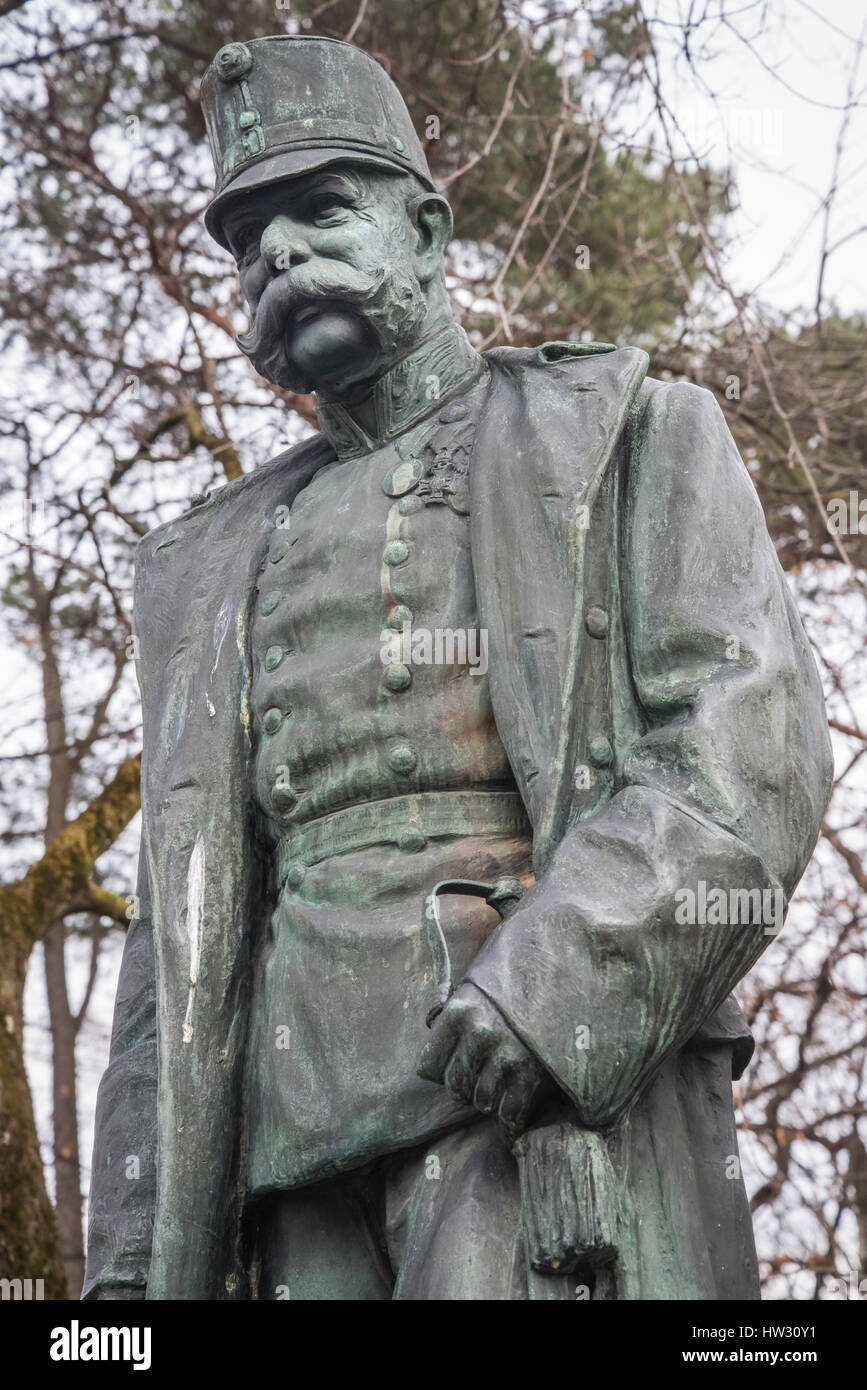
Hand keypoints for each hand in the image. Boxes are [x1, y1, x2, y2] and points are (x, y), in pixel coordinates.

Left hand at [417, 982, 545, 1139]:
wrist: (550, 971)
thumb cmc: (505, 985)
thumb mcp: (469, 991)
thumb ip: (450, 1024)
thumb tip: (435, 1064)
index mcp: (457, 1012)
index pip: (427, 1067)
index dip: (438, 1068)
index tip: (449, 1063)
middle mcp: (478, 1033)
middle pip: (454, 1086)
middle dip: (463, 1084)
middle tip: (477, 1072)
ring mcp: (505, 1053)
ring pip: (480, 1101)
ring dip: (486, 1097)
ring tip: (496, 1083)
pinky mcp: (530, 1070)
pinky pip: (509, 1111)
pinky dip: (509, 1121)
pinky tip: (508, 1122)